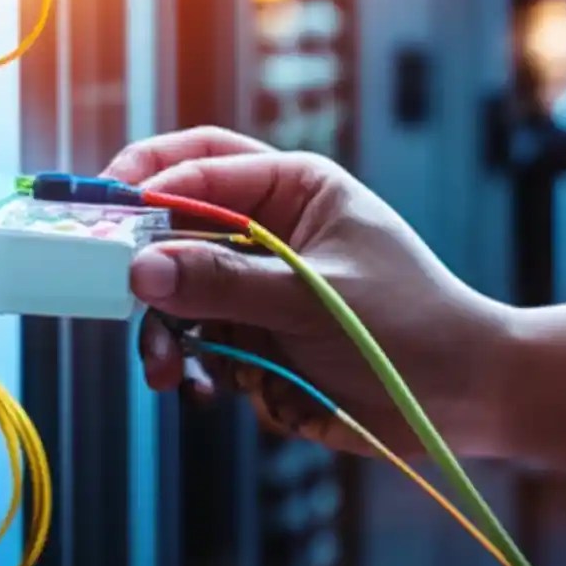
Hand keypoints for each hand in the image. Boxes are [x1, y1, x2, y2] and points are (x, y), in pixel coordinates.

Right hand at [104, 127, 512, 455]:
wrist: (462, 399)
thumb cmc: (408, 326)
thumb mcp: (312, 298)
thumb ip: (224, 281)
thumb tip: (141, 270)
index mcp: (293, 188)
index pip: (200, 166)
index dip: (145, 185)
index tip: (104, 221)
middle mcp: (269, 231)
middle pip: (176, 231)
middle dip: (148, 272)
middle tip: (123, 304)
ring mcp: (260, 286)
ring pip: (180, 295)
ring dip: (167, 333)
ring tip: (167, 373)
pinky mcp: (258, 337)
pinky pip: (202, 343)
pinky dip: (196, 366)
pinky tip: (204, 390)